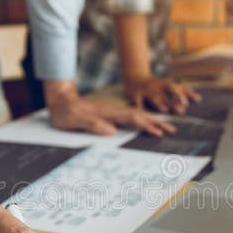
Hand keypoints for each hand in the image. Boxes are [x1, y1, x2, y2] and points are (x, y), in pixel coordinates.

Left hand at [45, 80, 175, 136]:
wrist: (60, 100)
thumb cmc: (64, 111)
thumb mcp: (73, 119)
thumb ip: (92, 124)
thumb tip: (112, 131)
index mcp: (106, 113)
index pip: (130, 119)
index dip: (145, 126)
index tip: (158, 132)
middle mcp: (112, 111)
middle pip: (139, 116)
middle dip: (156, 123)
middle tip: (172, 130)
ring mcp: (111, 113)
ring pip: (136, 116)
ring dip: (152, 122)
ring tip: (166, 127)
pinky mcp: (109, 115)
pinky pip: (130, 118)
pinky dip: (142, 121)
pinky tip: (147, 124)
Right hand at [124, 75, 201, 114]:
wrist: (134, 77)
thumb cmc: (155, 86)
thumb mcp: (168, 87)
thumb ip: (183, 93)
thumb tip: (199, 98)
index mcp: (166, 85)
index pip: (178, 87)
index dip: (185, 93)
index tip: (193, 100)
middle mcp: (157, 86)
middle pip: (168, 90)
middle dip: (176, 96)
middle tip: (182, 107)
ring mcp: (146, 89)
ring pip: (154, 96)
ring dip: (159, 102)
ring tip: (165, 110)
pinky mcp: (135, 94)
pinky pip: (137, 100)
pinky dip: (139, 106)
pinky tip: (141, 111)